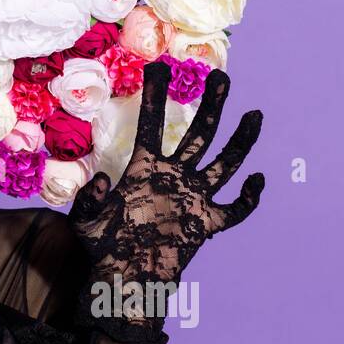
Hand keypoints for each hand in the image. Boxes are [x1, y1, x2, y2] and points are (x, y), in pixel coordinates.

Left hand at [67, 62, 263, 339]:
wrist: (124, 277)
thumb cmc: (102, 246)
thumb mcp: (86, 220)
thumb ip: (90, 199)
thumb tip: (102, 178)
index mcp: (144, 168)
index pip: (153, 124)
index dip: (155, 96)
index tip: (160, 66)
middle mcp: (174, 176)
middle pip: (198, 134)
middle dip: (210, 106)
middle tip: (221, 77)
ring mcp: (193, 198)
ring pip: (224, 163)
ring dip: (240, 141)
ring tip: (254, 114)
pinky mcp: (206, 223)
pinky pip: (234, 210)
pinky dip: (248, 198)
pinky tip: (257, 181)